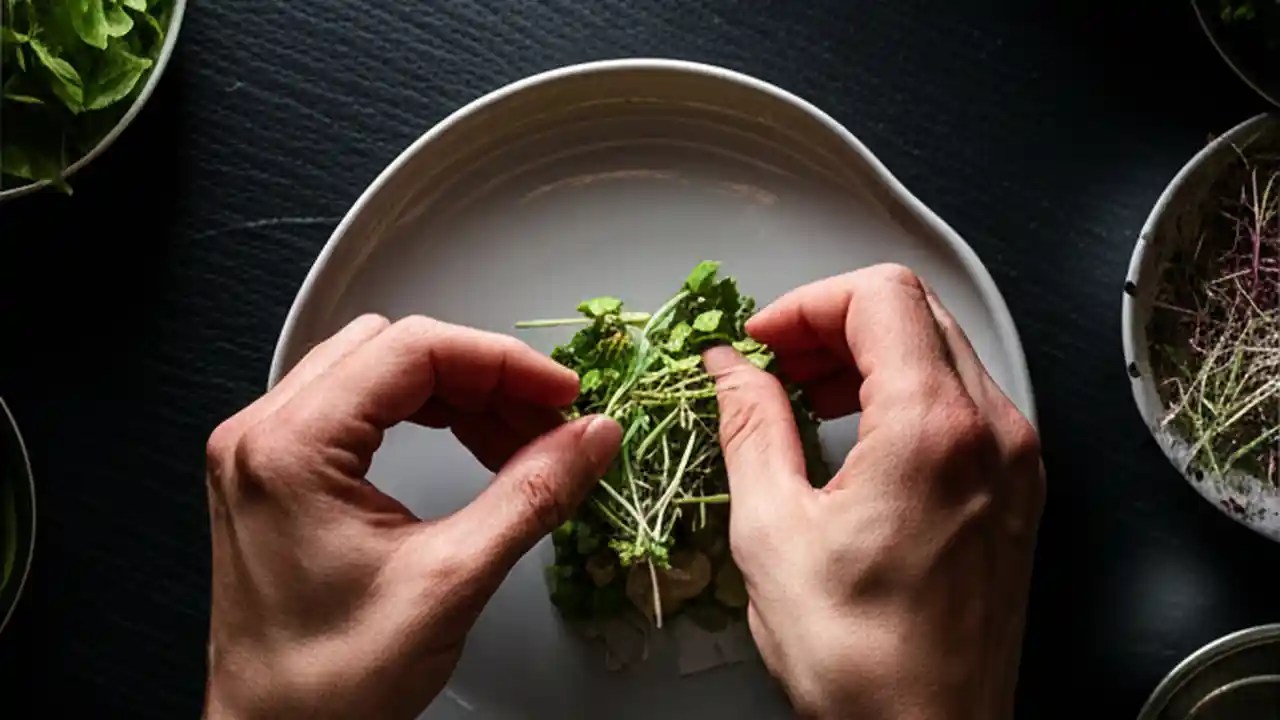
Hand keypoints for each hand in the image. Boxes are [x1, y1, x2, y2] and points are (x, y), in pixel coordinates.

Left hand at [203, 315, 620, 719]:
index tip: (561, 392)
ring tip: (519, 438)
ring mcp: (264, 451)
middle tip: (547, 417)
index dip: (501, 362)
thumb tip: (593, 436)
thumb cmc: (333, 683)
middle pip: (393, 350)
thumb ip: (531, 494)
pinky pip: (358, 410)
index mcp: (291, 447)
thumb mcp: (452, 580)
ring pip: (376, 372)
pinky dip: (423, 417)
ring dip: (456, 394)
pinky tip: (471, 446)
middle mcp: (263, 433)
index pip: (412, 350)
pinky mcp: (277, 474)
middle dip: (481, 375)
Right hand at [704, 265, 1043, 719]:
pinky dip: (903, 395)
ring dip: (867, 356)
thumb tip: (732, 371)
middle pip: (914, 313)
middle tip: (774, 366)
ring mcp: (1013, 460)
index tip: (761, 343)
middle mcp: (992, 430)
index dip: (806, 304)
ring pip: (941, 352)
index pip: (878, 296)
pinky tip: (856, 436)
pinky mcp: (1015, 490)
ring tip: (807, 398)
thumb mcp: (773, 532)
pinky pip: (962, 402)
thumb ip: (751, 429)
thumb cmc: (860, 658)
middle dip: (833, 324)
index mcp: (932, 428)